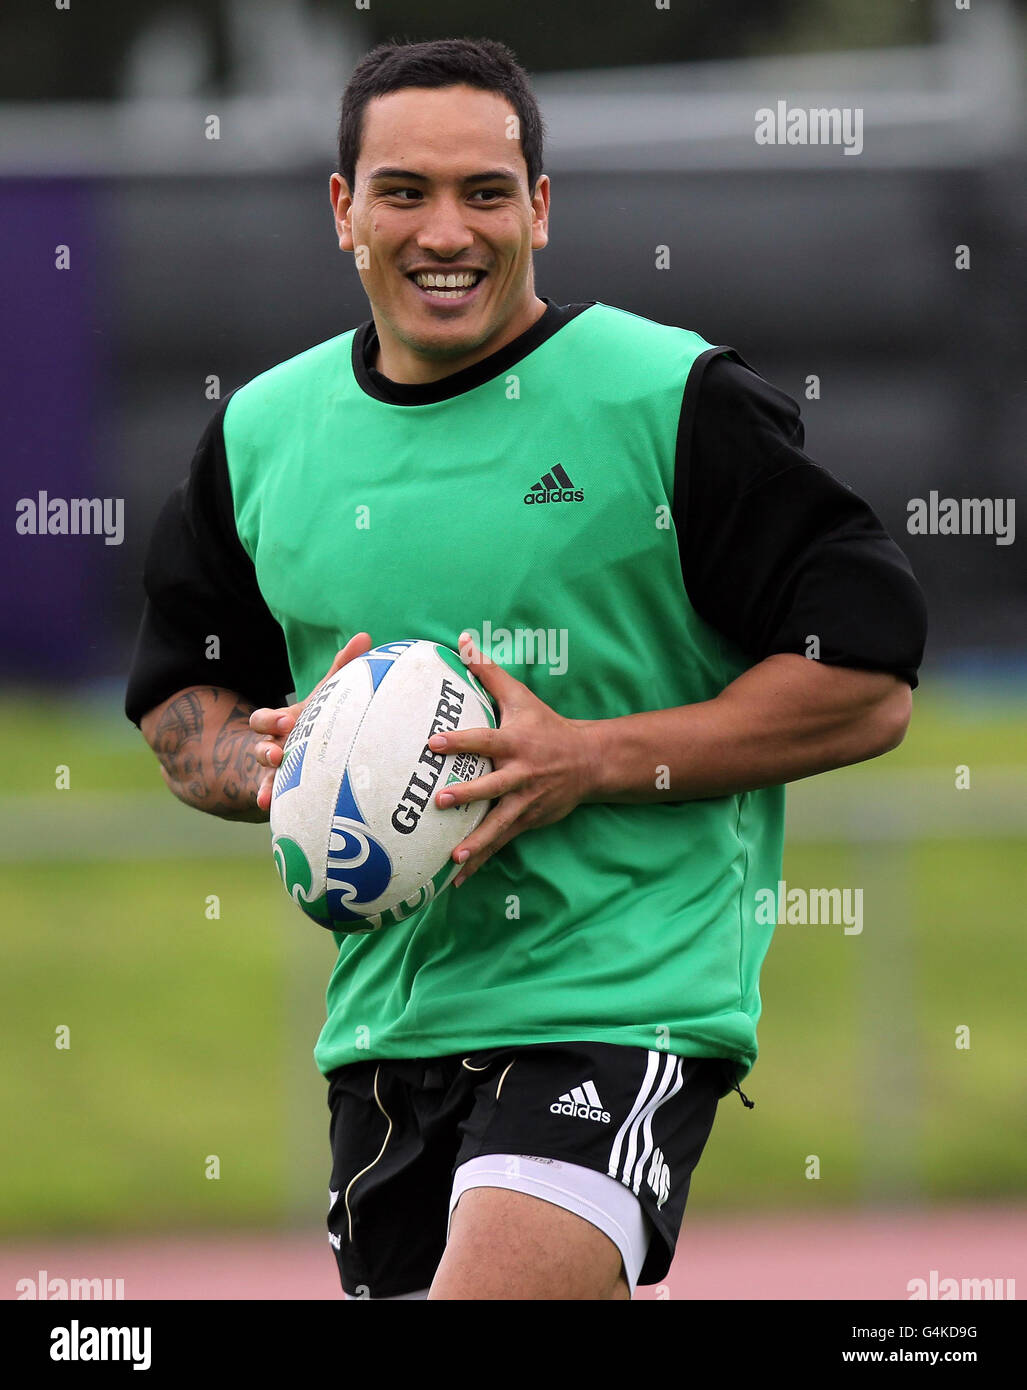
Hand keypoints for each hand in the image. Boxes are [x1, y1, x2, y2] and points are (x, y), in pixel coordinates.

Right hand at [249, 632, 372, 812]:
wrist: (300, 749)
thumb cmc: (318, 718)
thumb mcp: (325, 695)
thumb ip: (342, 668)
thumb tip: (365, 637)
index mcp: (281, 722)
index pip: (266, 719)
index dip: (272, 719)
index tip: (287, 721)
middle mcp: (272, 745)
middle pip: (259, 746)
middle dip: (266, 748)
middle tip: (279, 751)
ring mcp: (274, 769)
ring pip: (264, 774)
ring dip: (267, 780)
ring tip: (270, 791)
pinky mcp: (279, 789)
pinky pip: (271, 796)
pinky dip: (268, 800)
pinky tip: (267, 808)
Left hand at [429, 632, 602, 886]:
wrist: (589, 762)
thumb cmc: (545, 725)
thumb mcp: (520, 696)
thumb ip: (487, 671)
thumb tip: (461, 639)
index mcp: (515, 743)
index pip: (485, 740)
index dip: (461, 741)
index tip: (434, 743)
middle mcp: (521, 774)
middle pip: (492, 786)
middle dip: (468, 795)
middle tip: (440, 801)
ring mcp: (526, 801)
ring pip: (499, 824)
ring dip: (477, 842)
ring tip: (453, 858)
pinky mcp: (528, 820)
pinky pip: (501, 842)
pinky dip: (481, 861)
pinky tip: (456, 880)